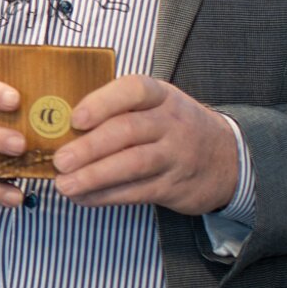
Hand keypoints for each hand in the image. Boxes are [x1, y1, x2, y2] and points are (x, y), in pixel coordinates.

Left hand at [53, 75, 239, 214]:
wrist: (227, 158)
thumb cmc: (173, 127)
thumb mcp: (156, 106)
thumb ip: (117, 110)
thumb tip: (59, 125)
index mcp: (160, 95)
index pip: (133, 90)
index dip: (102, 103)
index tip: (76, 119)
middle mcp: (170, 123)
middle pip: (127, 131)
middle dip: (89, 147)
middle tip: (59, 160)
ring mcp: (175, 155)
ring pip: (132, 164)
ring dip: (94, 176)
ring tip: (64, 184)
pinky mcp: (174, 186)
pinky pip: (137, 191)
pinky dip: (106, 196)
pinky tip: (83, 197)